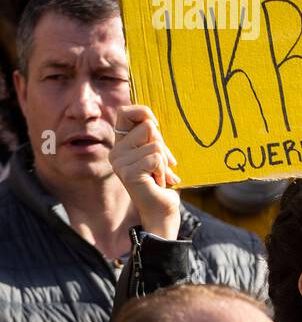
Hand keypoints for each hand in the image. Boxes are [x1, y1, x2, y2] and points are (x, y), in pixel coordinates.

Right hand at [110, 105, 181, 239]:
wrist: (161, 209)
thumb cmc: (162, 180)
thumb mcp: (157, 152)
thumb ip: (152, 136)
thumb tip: (151, 120)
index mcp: (121, 144)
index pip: (125, 112)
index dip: (144, 113)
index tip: (156, 127)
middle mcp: (116, 152)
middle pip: (148, 126)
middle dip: (162, 145)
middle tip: (161, 165)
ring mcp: (120, 163)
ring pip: (155, 143)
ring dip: (165, 162)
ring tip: (158, 175)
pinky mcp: (128, 173)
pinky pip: (156, 158)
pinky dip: (164, 170)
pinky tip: (157, 182)